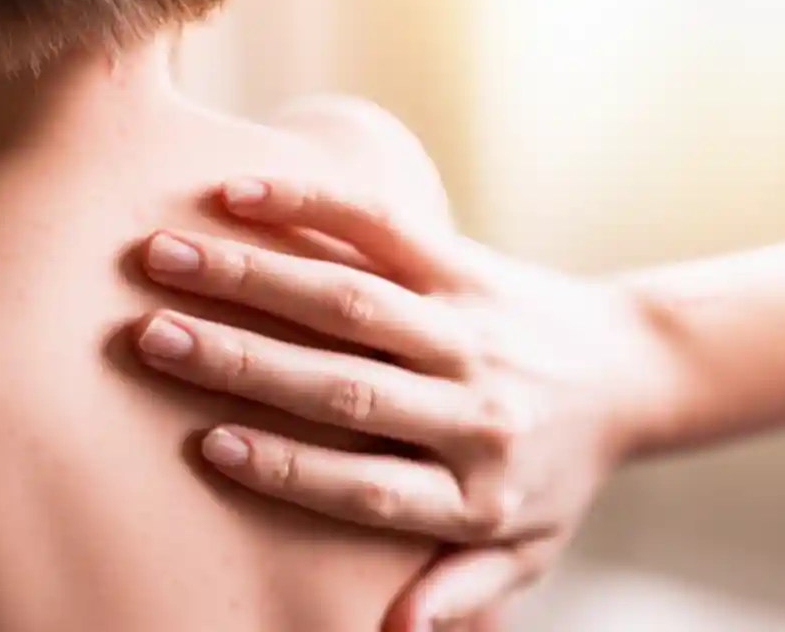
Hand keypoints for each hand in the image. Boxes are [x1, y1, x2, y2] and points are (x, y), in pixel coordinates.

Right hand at [133, 179, 688, 629]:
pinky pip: (385, 229)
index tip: (207, 442)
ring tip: (169, 258)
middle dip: (241, 361)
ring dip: (254, 278)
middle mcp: (469, 407)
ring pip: (352, 303)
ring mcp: (468, 329)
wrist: (633, 372)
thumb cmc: (558, 472)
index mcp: (475, 492)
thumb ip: (464, 591)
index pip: (366, 486)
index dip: (287, 467)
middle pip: (345, 388)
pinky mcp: (468, 265)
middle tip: (151, 336)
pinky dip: (313, 206)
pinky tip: (243, 192)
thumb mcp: (526, 549)